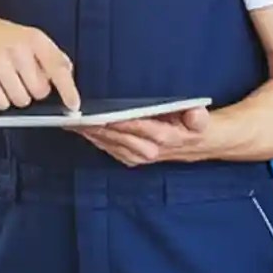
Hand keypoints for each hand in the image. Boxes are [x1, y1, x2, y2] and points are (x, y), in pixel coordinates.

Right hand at [0, 18, 80, 111]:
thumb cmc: (10, 41)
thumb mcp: (34, 40)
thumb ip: (54, 57)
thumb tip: (68, 77)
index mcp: (35, 40)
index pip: (57, 67)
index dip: (68, 89)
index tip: (74, 104)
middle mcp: (17, 49)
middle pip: (40, 91)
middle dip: (36, 90)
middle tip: (27, 79)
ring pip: (21, 100)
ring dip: (20, 96)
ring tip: (12, 81)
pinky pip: (2, 103)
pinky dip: (3, 100)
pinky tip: (1, 86)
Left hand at [75, 107, 213, 166]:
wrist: (200, 144)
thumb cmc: (195, 126)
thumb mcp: (201, 118)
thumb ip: (198, 117)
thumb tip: (196, 114)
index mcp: (164, 138)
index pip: (135, 127)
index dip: (115, 121)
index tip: (98, 114)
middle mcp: (148, 151)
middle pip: (115, 137)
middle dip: (95, 127)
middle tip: (75, 116)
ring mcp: (137, 157)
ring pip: (108, 144)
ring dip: (89, 133)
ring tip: (71, 121)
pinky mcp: (130, 158)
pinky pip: (107, 148)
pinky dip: (93, 139)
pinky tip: (79, 129)